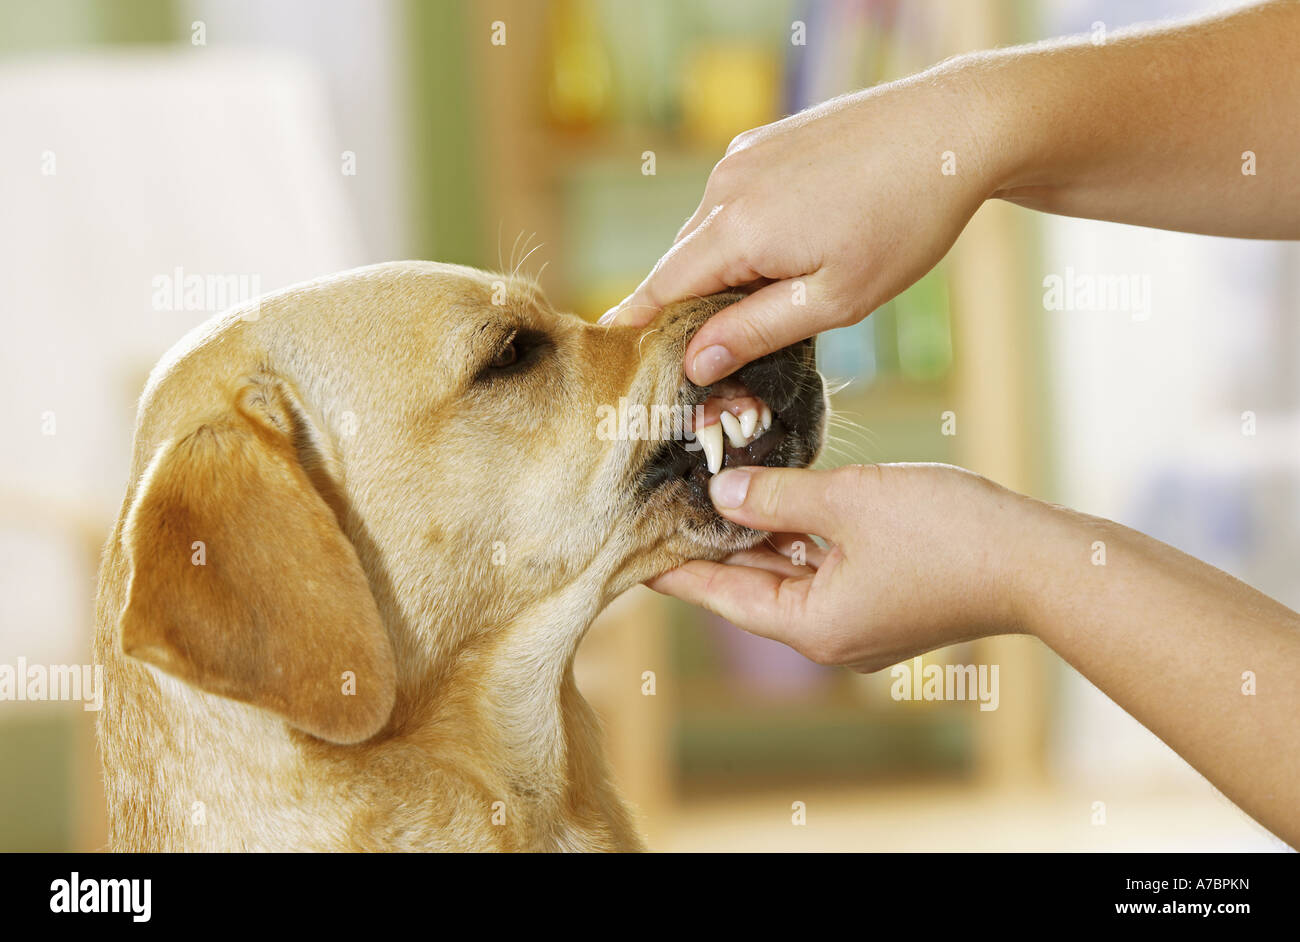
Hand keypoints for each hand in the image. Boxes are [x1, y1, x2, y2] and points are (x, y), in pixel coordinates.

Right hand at [603, 62, 1004, 385]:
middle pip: (681, 262)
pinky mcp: (765, 140)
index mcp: (737, 230)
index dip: (638, 325)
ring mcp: (743, 156)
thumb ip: (757, 330)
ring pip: (708, 230)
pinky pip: (734, 199)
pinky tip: (793, 245)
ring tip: (775, 295)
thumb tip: (695, 361)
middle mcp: (726, 186)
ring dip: (723, 267)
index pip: (661, 289)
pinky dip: (744, 230)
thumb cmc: (903, 220)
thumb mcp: (834, 298)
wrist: (950, 130)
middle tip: (711, 351)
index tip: (614, 353)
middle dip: (689, 305)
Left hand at [648, 463, 1032, 671]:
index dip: (675, 565)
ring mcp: (862, 622)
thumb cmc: (945, 533)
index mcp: (810, 626)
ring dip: (761, 535)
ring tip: (715, 493)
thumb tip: (721, 494)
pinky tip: (782, 500)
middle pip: (753, 586)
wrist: (1038, 561)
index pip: (720, 594)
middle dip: (716, 543)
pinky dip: (802, 538)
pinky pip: (826, 569)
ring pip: (791, 573)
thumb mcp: (847, 501)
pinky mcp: (888, 601)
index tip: (634, 545)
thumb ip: (775, 498)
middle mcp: (830, 636)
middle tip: (669, 505)